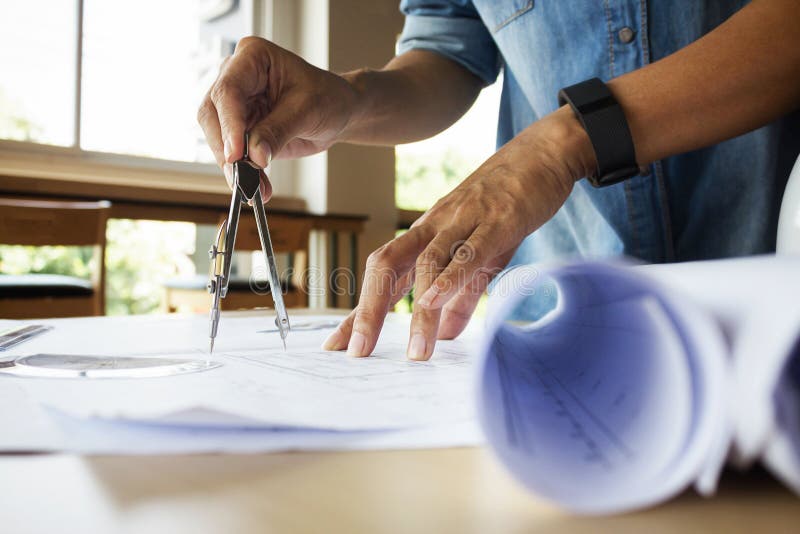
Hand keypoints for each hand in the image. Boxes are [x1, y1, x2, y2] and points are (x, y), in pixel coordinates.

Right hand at [197, 36, 359, 197]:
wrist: (338, 112)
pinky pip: (231, 153)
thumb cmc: (328, 98)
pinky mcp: (239, 128)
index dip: (229, 124)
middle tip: (243, 178)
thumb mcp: (308, 111)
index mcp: (252, 57)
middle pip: (213, 114)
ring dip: (233, 166)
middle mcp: (235, 76)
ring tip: (254, 189)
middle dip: (226, 150)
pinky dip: (242, 172)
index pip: (228, 90)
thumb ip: (278, 131)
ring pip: (217, 137)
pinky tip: (256, 188)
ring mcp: (235, 103)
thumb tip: (253, 156)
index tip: (236, 154)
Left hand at [322, 107, 594, 359]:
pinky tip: (433, 303)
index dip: (359, 310)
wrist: (542, 154)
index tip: (336, 345)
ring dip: (419, 312)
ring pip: (428, 265)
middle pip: (387, 266)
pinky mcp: (496, 220)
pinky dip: (449, 278)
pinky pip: (468, 251)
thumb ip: (462, 295)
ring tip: (415, 352)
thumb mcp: (481, 254)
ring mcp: (463, 220)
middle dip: (369, 311)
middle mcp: (433, 227)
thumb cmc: (507, 205)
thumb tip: (444, 334)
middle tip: (358, 352)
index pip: (382, 275)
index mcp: (426, 237)